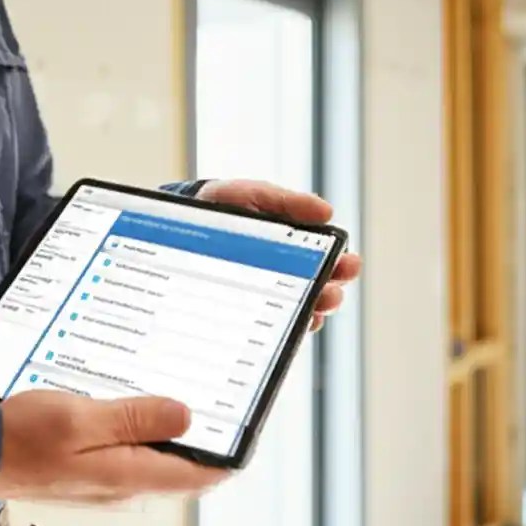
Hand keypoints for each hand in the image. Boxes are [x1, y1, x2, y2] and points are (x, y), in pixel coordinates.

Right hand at [0, 390, 227, 503]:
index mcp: (130, 477)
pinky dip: (145, 430)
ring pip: (161, 459)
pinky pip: (135, 453)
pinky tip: (137, 403)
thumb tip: (185, 416)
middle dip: (206, 437)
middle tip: (219, 394)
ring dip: (174, 431)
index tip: (246, 424)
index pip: (202, 476)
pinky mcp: (95, 472)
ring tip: (183, 391)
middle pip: (186, 468)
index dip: (230, 452)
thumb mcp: (82, 418)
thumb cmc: (21, 438)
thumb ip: (135, 418)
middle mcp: (126, 487)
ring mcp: (111, 482)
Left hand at [197, 179, 362, 330]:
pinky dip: (283, 329)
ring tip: (313, 311)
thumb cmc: (223, 208)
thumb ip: (286, 201)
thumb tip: (327, 211)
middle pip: (318, 291)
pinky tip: (287, 325)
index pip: (327, 262)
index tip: (347, 265)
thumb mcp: (253, 196)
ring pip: (298, 313)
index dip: (342, 266)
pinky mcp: (244, 313)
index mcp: (295, 247)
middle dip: (331, 294)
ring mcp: (265, 297)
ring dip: (311, 313)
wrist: (178, 224)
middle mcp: (286, 276)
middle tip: (331, 293)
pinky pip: (269, 329)